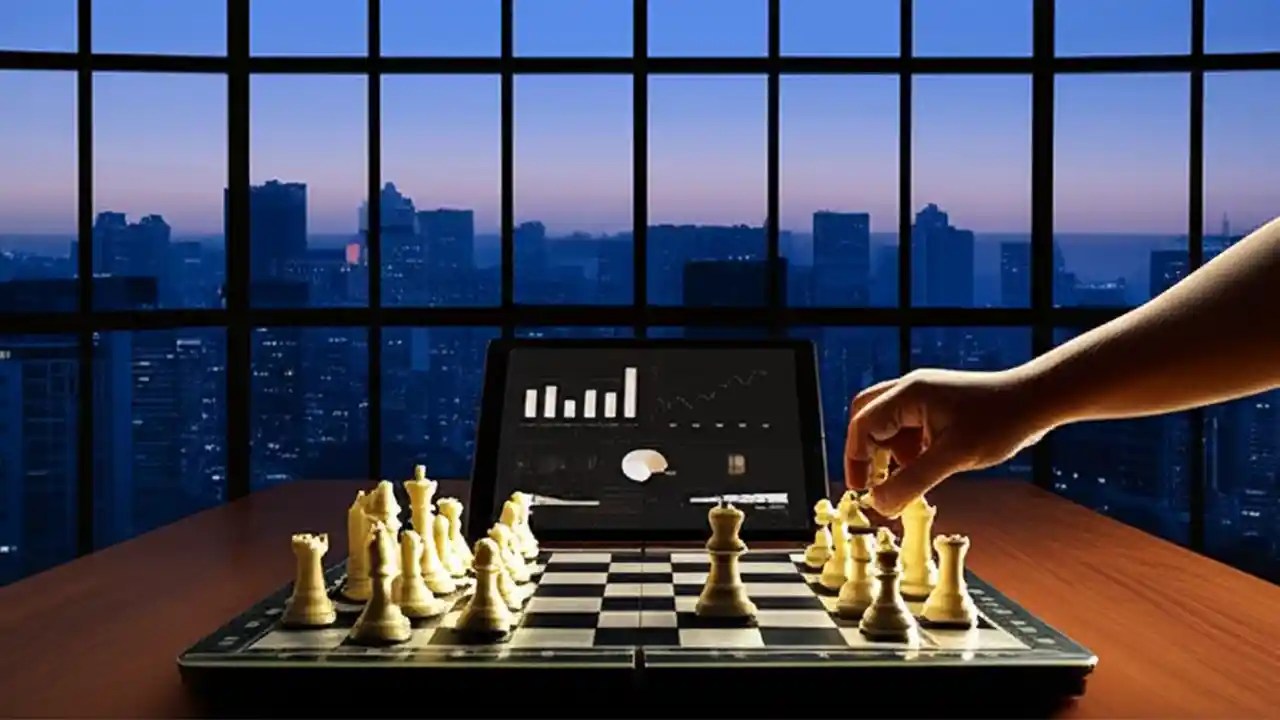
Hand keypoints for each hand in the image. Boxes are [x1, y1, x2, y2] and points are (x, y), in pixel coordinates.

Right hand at [843, 368, 1049, 517]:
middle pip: (865, 418)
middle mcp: (910, 391)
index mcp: (908, 394)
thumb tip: (879, 504)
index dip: (856, 460)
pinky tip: (927, 470)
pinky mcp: (937, 408)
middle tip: (873, 483)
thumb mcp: (953, 457)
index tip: (862, 491)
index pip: (862, 425)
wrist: (1037, 402)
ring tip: (908, 480)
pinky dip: (909, 452)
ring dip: (890, 455)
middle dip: (865, 453)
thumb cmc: (1001, 421)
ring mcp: (923, 398)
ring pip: (887, 426)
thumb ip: (913, 482)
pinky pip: (908, 429)